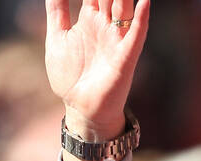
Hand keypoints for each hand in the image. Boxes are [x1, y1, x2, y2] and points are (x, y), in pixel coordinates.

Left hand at [45, 0, 150, 139]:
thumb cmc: (70, 76)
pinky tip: (144, 3)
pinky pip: (136, 36)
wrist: (80, 109)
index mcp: (89, 18)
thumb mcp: (56, 38)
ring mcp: (117, 39)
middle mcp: (106, 25)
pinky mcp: (126, 57)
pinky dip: (141, 20)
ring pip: (124, 7)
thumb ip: (56, 11)